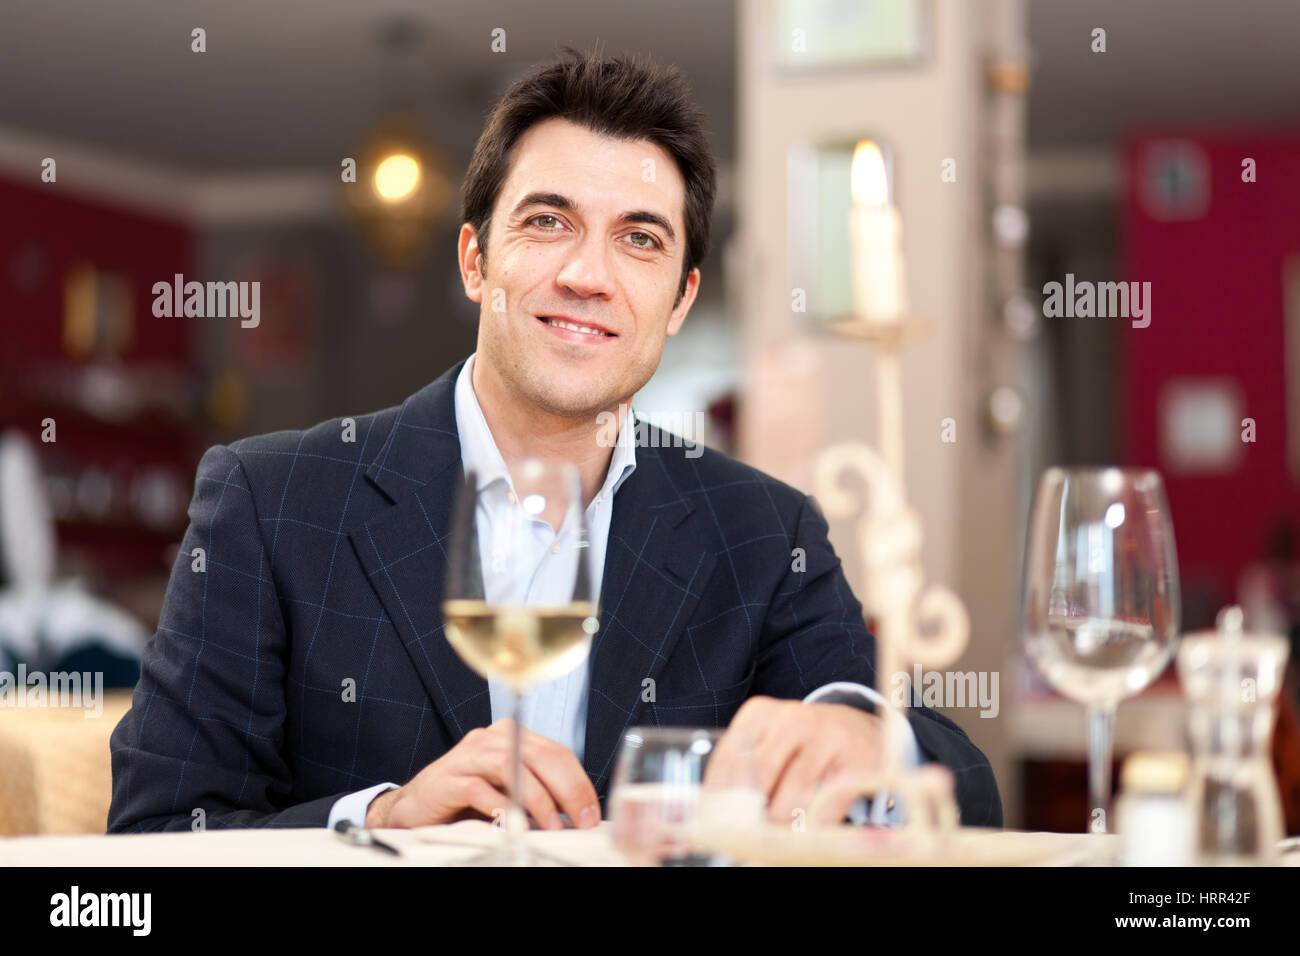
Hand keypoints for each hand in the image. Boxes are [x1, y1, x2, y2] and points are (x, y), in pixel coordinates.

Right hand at [364, 719, 600, 829]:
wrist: (415, 806)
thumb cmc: (466, 801)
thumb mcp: (508, 792)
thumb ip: (536, 793)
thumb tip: (576, 815)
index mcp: (511, 737)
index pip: (557, 753)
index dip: (579, 783)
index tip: (591, 813)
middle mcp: (491, 739)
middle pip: (541, 755)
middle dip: (568, 790)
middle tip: (581, 821)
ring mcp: (468, 756)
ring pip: (512, 766)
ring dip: (538, 799)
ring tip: (552, 826)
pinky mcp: (448, 779)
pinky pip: (480, 788)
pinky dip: (500, 807)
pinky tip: (512, 823)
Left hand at [707, 697, 882, 825]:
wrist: (853, 727)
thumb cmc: (797, 742)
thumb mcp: (766, 743)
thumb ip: (741, 770)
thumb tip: (713, 811)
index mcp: (760, 713)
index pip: (730, 756)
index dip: (719, 793)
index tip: (712, 820)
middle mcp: (792, 718)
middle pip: (762, 773)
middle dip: (750, 810)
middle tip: (744, 835)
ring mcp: (827, 735)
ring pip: (796, 790)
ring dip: (782, 821)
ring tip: (774, 839)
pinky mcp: (856, 757)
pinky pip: (829, 800)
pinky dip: (814, 823)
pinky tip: (805, 833)